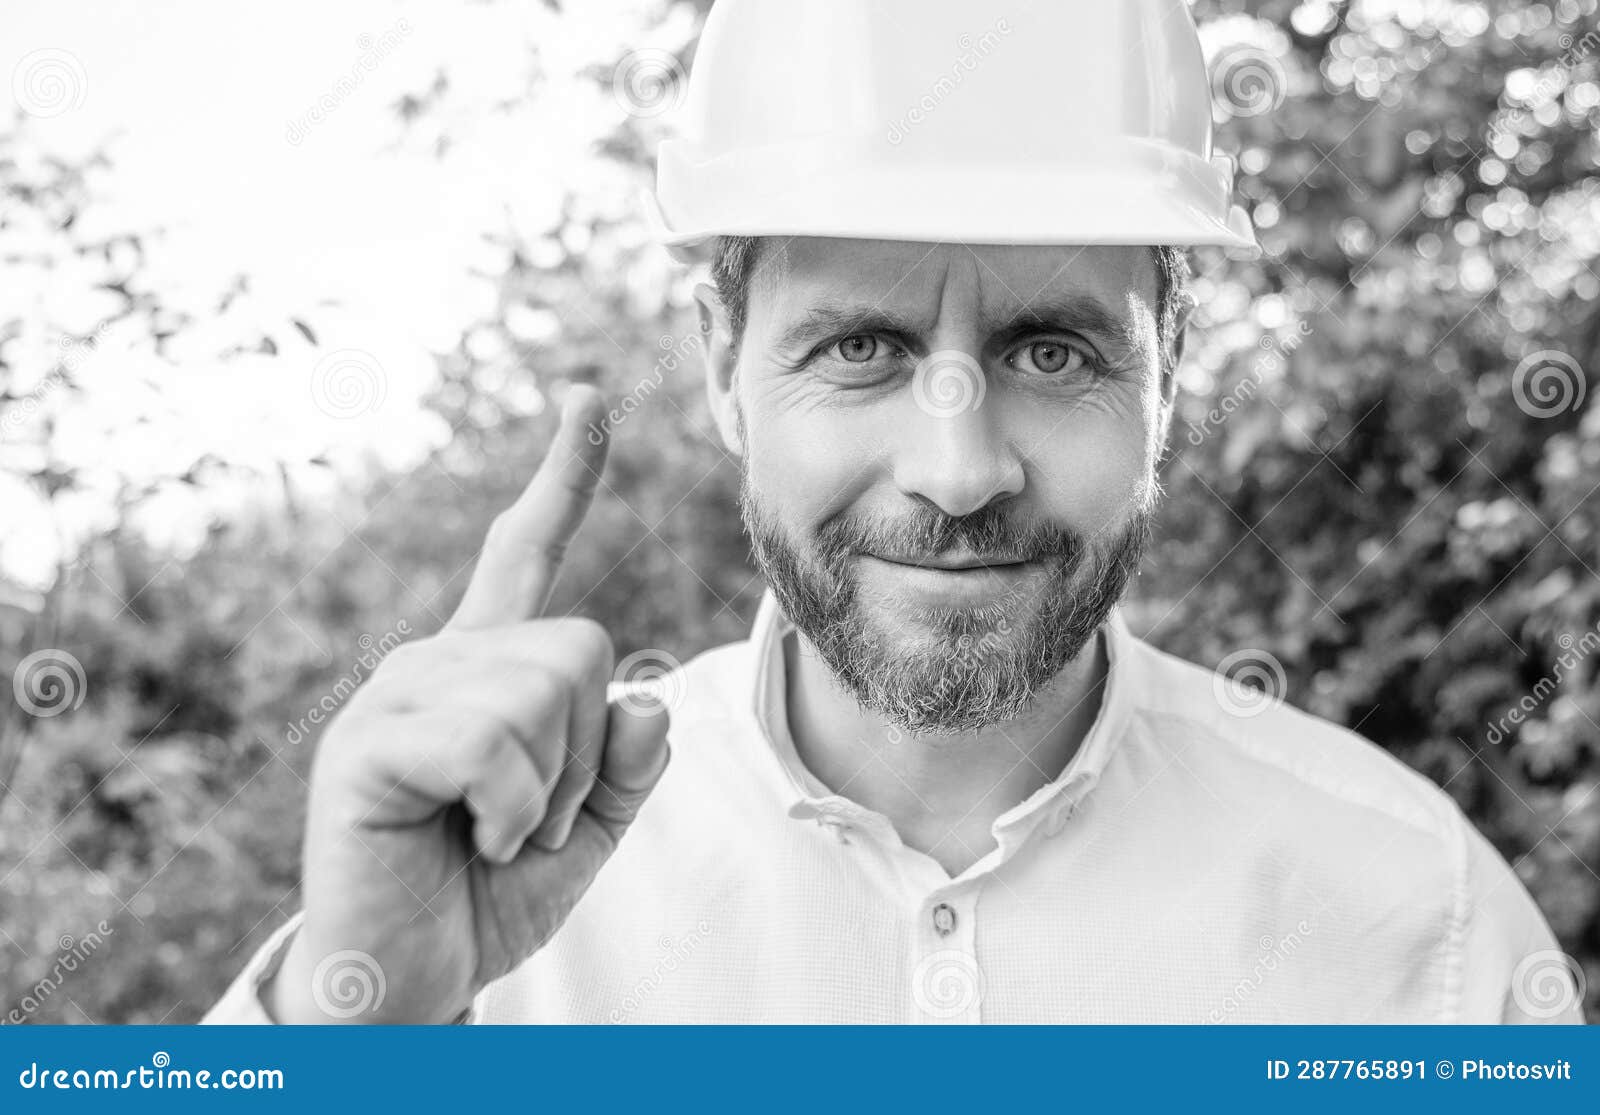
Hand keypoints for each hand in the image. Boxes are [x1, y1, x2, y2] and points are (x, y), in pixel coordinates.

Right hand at [268, 386, 670, 1023]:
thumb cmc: (485, 896)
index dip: (564, 477)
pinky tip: (464, 839)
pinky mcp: (367, 743)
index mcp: (486, 668)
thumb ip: (625, 763)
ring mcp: (398, 695)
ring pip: (545, 693)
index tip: (587, 398)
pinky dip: (508, 813)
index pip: (525, 552)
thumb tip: (643, 704)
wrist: (412, 982)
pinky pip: (494, 744)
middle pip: (580, 648)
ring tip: (488, 832)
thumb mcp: (586, 828)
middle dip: (581, 755)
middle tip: (520, 819)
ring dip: (545, 793)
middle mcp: (437, 660)